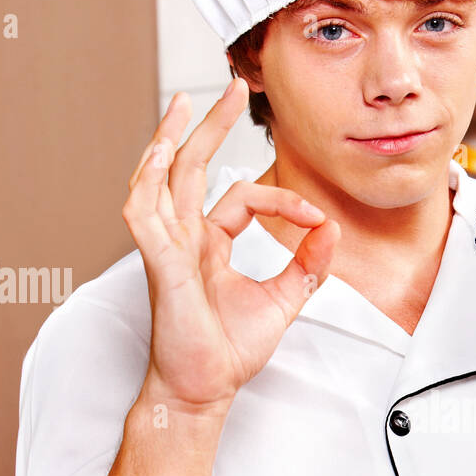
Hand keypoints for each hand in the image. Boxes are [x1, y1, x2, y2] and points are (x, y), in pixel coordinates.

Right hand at [123, 79, 339, 415]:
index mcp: (209, 244)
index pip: (243, 198)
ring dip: (170, 139)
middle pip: (191, 168)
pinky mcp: (159, 263)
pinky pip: (143, 213)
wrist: (208, 387)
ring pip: (160, 180)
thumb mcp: (282, 300)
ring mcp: (167, 248)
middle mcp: (185, 239)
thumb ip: (307, 266)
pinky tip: (161, 153)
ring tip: (183, 104)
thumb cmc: (230, 350)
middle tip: (230, 88)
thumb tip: (331, 229)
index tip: (318, 220)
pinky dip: (149, 181)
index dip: (284, 200)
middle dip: (209, 125)